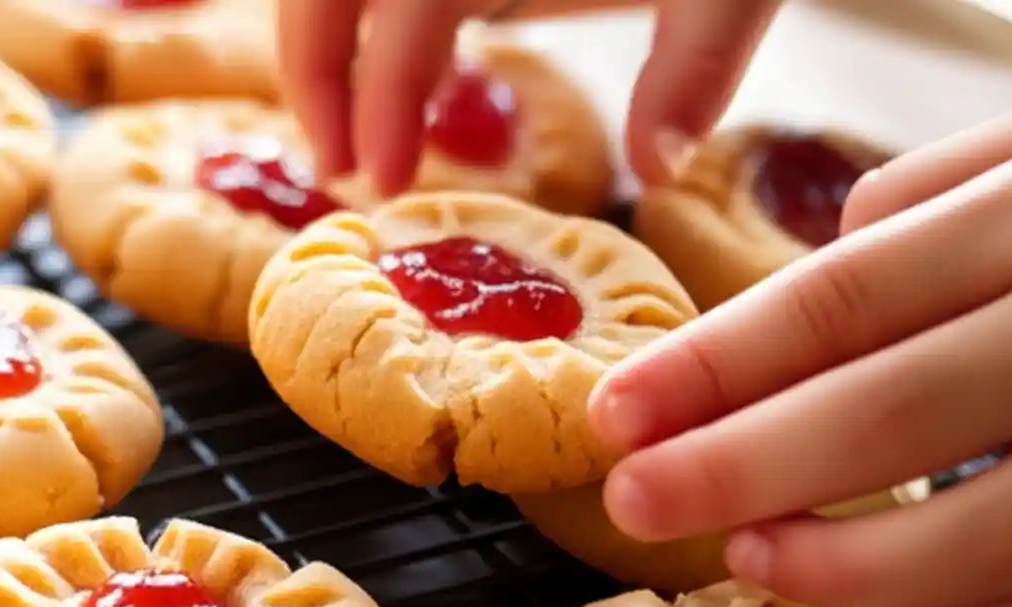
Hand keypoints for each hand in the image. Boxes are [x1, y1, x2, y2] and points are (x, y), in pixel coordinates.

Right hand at [277, 0, 780, 193]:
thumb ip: (695, 66)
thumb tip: (656, 169)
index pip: (406, 4)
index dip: (378, 96)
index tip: (383, 184)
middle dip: (316, 71)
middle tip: (339, 171)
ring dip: (321, 38)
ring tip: (345, 131)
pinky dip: (360, 9)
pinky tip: (395, 68)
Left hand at [588, 93, 1011, 606]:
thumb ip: (924, 201)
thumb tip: (805, 294)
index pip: (838, 302)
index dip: (710, 367)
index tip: (622, 410)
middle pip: (882, 421)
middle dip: (732, 472)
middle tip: (636, 498)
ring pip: (980, 543)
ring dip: (840, 562)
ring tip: (746, 553)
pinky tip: (886, 597)